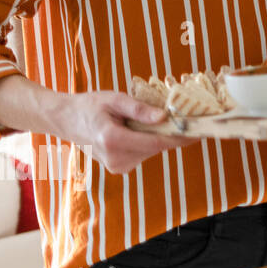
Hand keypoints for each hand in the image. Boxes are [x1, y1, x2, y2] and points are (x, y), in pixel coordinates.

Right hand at [52, 91, 200, 174]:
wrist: (66, 120)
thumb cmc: (90, 105)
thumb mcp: (114, 99)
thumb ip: (139, 109)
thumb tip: (164, 117)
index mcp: (113, 140)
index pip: (157, 142)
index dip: (180, 137)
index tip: (200, 131)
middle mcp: (116, 158)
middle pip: (157, 147)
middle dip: (174, 134)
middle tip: (191, 119)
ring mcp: (117, 166)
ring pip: (152, 151)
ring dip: (160, 137)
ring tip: (161, 120)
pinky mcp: (119, 168)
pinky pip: (144, 153)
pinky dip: (149, 141)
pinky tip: (144, 129)